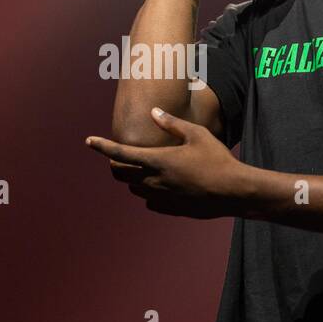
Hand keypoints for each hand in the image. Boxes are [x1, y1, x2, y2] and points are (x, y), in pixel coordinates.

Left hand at [84, 107, 246, 218]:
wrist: (233, 192)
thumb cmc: (217, 159)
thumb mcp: (197, 134)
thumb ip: (171, 123)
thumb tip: (153, 112)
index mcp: (157, 160)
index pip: (120, 153)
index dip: (102, 146)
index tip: (89, 141)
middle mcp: (154, 181)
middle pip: (121, 174)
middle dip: (115, 164)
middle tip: (119, 156)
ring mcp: (161, 197)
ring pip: (134, 189)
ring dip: (133, 179)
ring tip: (142, 169)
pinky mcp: (171, 209)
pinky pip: (150, 202)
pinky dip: (148, 193)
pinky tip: (159, 186)